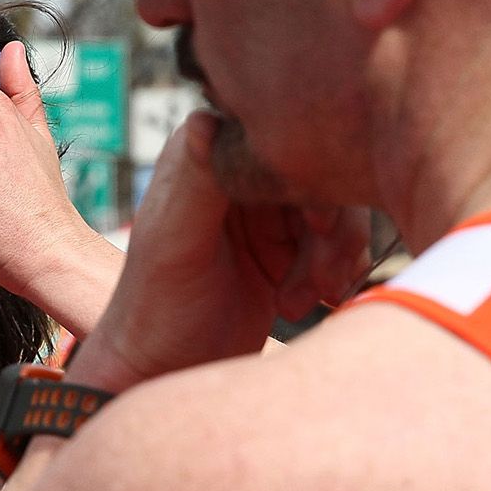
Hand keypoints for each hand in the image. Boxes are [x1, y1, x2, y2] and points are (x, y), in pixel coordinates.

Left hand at [73, 111, 370, 391]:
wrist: (162, 372)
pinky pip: (337, 242)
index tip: (315, 225)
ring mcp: (265, 210)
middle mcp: (237, 173)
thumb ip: (197, 183)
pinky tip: (317, 303)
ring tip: (300, 304)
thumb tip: (208, 119)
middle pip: (318, 173)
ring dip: (332, 258)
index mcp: (203, 155)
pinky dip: (336, 272)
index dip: (307, 176)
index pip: (277, 136)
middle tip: (320, 282)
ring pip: (335, 210)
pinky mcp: (286, 246)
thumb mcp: (175, 245)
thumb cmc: (153, 311)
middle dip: (330, 230)